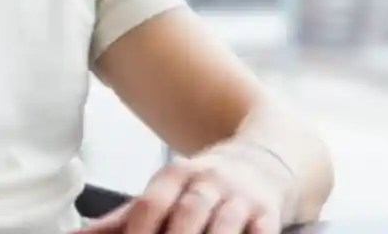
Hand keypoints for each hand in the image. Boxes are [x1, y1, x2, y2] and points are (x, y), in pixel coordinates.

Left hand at [75, 155, 282, 233]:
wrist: (263, 160)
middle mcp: (208, 182)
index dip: (139, 232)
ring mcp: (240, 197)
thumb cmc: (200, 188)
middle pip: (188, 215)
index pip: (151, 203)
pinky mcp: (269, 213)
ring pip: (224, 226)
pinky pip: (261, 232)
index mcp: (175, 175)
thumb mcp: (162, 194)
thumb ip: (118, 222)